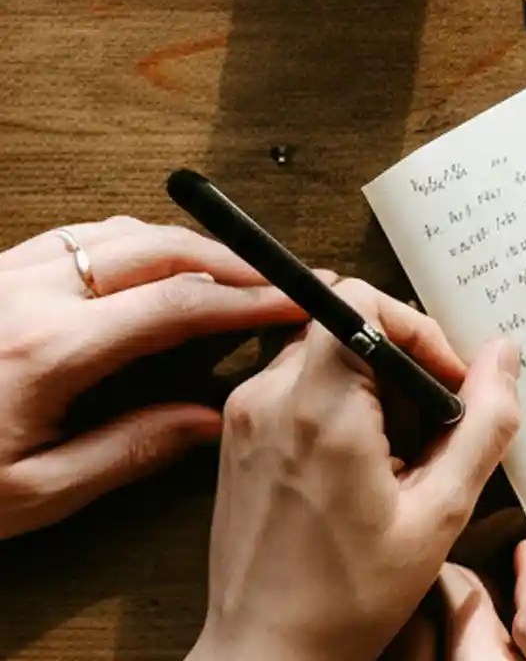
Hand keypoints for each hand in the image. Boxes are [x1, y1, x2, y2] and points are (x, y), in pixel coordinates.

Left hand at [0, 216, 314, 538]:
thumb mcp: (32, 493)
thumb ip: (128, 452)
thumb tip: (206, 423)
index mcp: (48, 349)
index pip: (179, 304)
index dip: (251, 300)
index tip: (297, 302)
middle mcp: (28, 294)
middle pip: (159, 249)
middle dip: (232, 260)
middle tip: (280, 280)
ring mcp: (5, 275)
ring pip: (119, 231)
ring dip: (184, 245)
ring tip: (227, 271)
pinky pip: (77, 234)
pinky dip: (133, 241)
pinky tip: (150, 263)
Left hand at [188, 279, 522, 660]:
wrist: (267, 653)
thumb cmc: (347, 598)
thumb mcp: (440, 513)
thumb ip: (484, 426)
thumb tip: (503, 357)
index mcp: (319, 411)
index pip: (360, 300)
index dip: (416, 328)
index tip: (444, 382)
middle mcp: (268, 399)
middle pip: (346, 325)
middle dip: (402, 363)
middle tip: (432, 428)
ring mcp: (244, 416)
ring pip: (323, 354)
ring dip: (372, 386)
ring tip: (399, 456)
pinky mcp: (237, 435)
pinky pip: (298, 386)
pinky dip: (340, 407)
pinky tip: (364, 467)